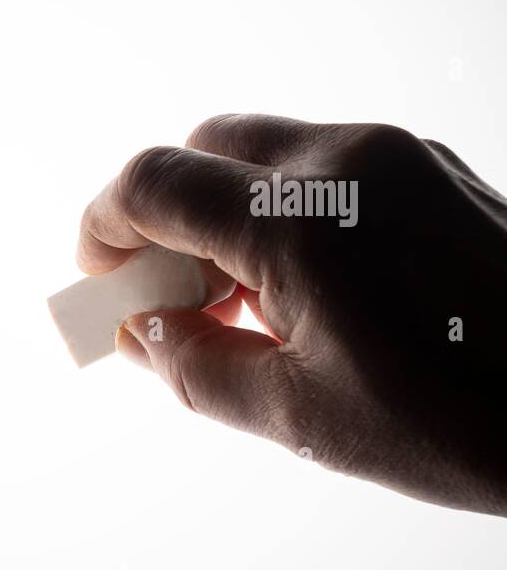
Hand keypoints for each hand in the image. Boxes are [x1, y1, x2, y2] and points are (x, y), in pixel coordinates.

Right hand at [80, 115, 506, 515]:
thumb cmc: (469, 420)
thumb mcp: (307, 418)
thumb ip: (197, 371)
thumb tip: (142, 338)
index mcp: (301, 223)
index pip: (152, 183)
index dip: (102, 228)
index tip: (99, 283)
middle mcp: (345, 163)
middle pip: (202, 149)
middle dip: (161, 219)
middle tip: (164, 302)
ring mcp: (396, 156)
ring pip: (261, 154)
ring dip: (222, 218)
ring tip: (237, 311)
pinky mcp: (431, 169)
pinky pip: (322, 168)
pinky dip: (280, 216)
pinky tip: (301, 293)